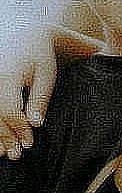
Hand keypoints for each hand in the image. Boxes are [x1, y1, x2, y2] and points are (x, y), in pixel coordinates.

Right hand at [0, 28, 56, 159]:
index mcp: (8, 74)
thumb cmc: (41, 60)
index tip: (29, 144)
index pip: (10, 109)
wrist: (27, 37)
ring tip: (3, 152)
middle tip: (16, 155)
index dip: (19, 129)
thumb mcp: (46, 77)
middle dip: (5, 136)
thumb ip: (39, 100)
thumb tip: (35, 124)